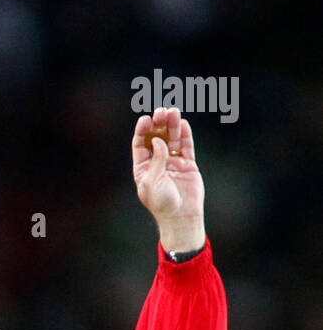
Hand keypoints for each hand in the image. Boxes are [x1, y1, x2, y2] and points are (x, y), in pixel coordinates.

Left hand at [132, 106, 205, 252]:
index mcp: (143, 169)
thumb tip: (158, 139)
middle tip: (161, 112)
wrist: (181, 217)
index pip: (141, 145)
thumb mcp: (152, 181)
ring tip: (173, 112)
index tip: (145, 119)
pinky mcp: (188, 164)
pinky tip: (183, 123)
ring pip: (172, 139)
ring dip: (172, 125)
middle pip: (157, 138)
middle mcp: (158, 164)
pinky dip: (185, 134)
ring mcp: (173, 163)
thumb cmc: (162, 203)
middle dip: (158, 124)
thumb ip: (155, 159)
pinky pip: (186, 146)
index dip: (142, 131)